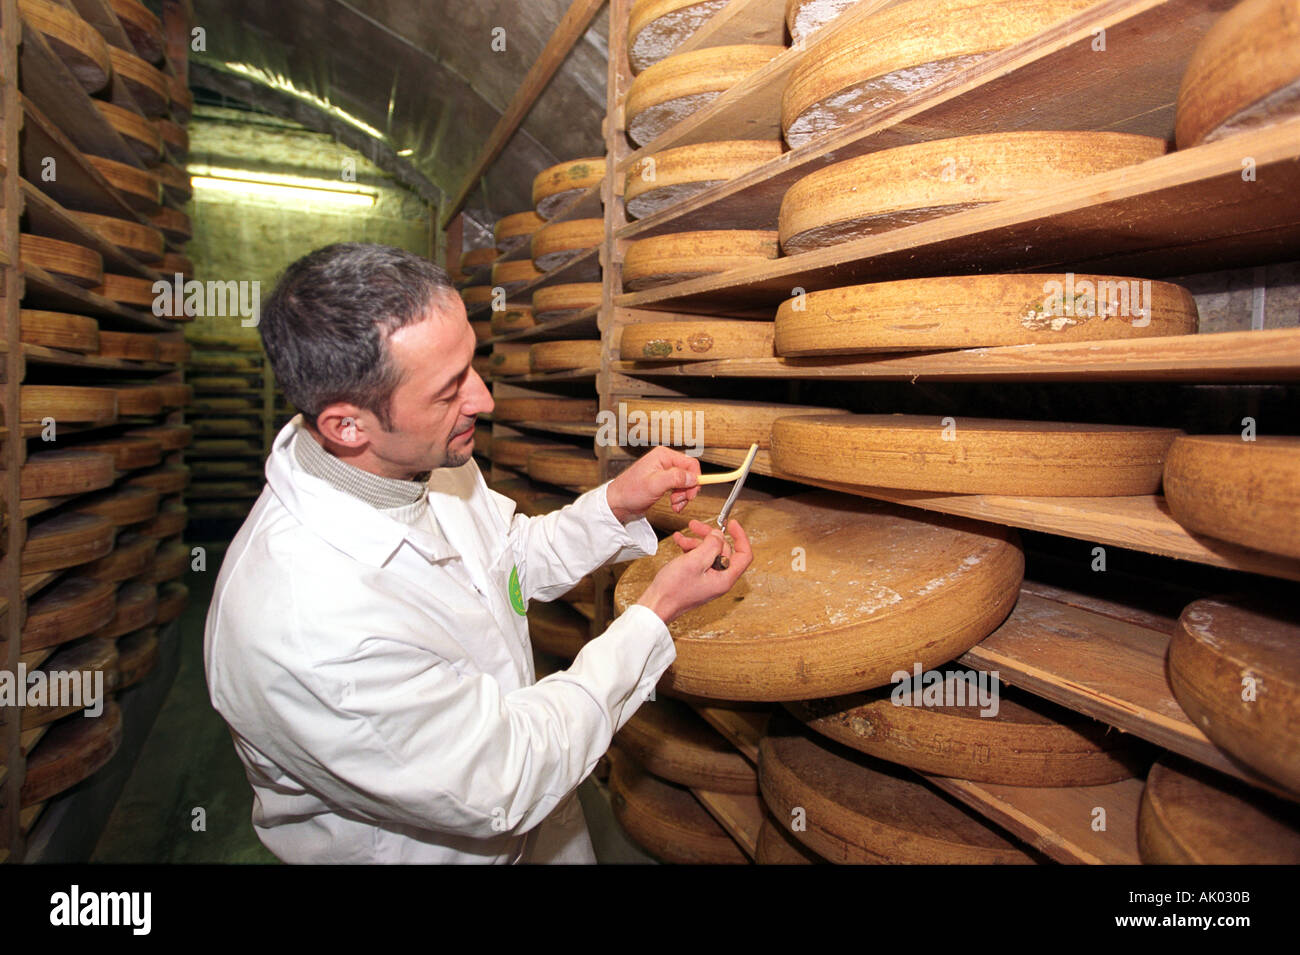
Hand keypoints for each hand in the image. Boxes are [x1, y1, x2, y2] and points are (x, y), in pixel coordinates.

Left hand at [606, 446, 701, 522]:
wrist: (618, 503)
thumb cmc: (630, 491)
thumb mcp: (654, 484)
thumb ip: (675, 478)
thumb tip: (693, 477)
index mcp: (663, 456)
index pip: (691, 464)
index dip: (695, 479)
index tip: (692, 493)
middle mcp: (665, 461)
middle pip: (689, 474)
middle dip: (688, 490)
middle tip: (681, 501)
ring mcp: (664, 472)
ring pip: (686, 483)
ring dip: (683, 496)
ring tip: (675, 505)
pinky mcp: (664, 482)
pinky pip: (679, 488)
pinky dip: (679, 498)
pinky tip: (673, 505)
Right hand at [636, 519, 752, 623]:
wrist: (656, 605)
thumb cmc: (673, 590)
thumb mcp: (694, 561)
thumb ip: (711, 545)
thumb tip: (719, 535)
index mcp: (725, 578)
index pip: (744, 555)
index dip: (740, 537)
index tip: (732, 524)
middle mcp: (720, 580)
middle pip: (723, 550)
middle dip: (709, 537)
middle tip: (696, 526)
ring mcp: (709, 580)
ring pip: (709, 553)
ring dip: (696, 542)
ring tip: (682, 538)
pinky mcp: (698, 579)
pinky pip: (699, 559)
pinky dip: (690, 549)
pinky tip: (680, 544)